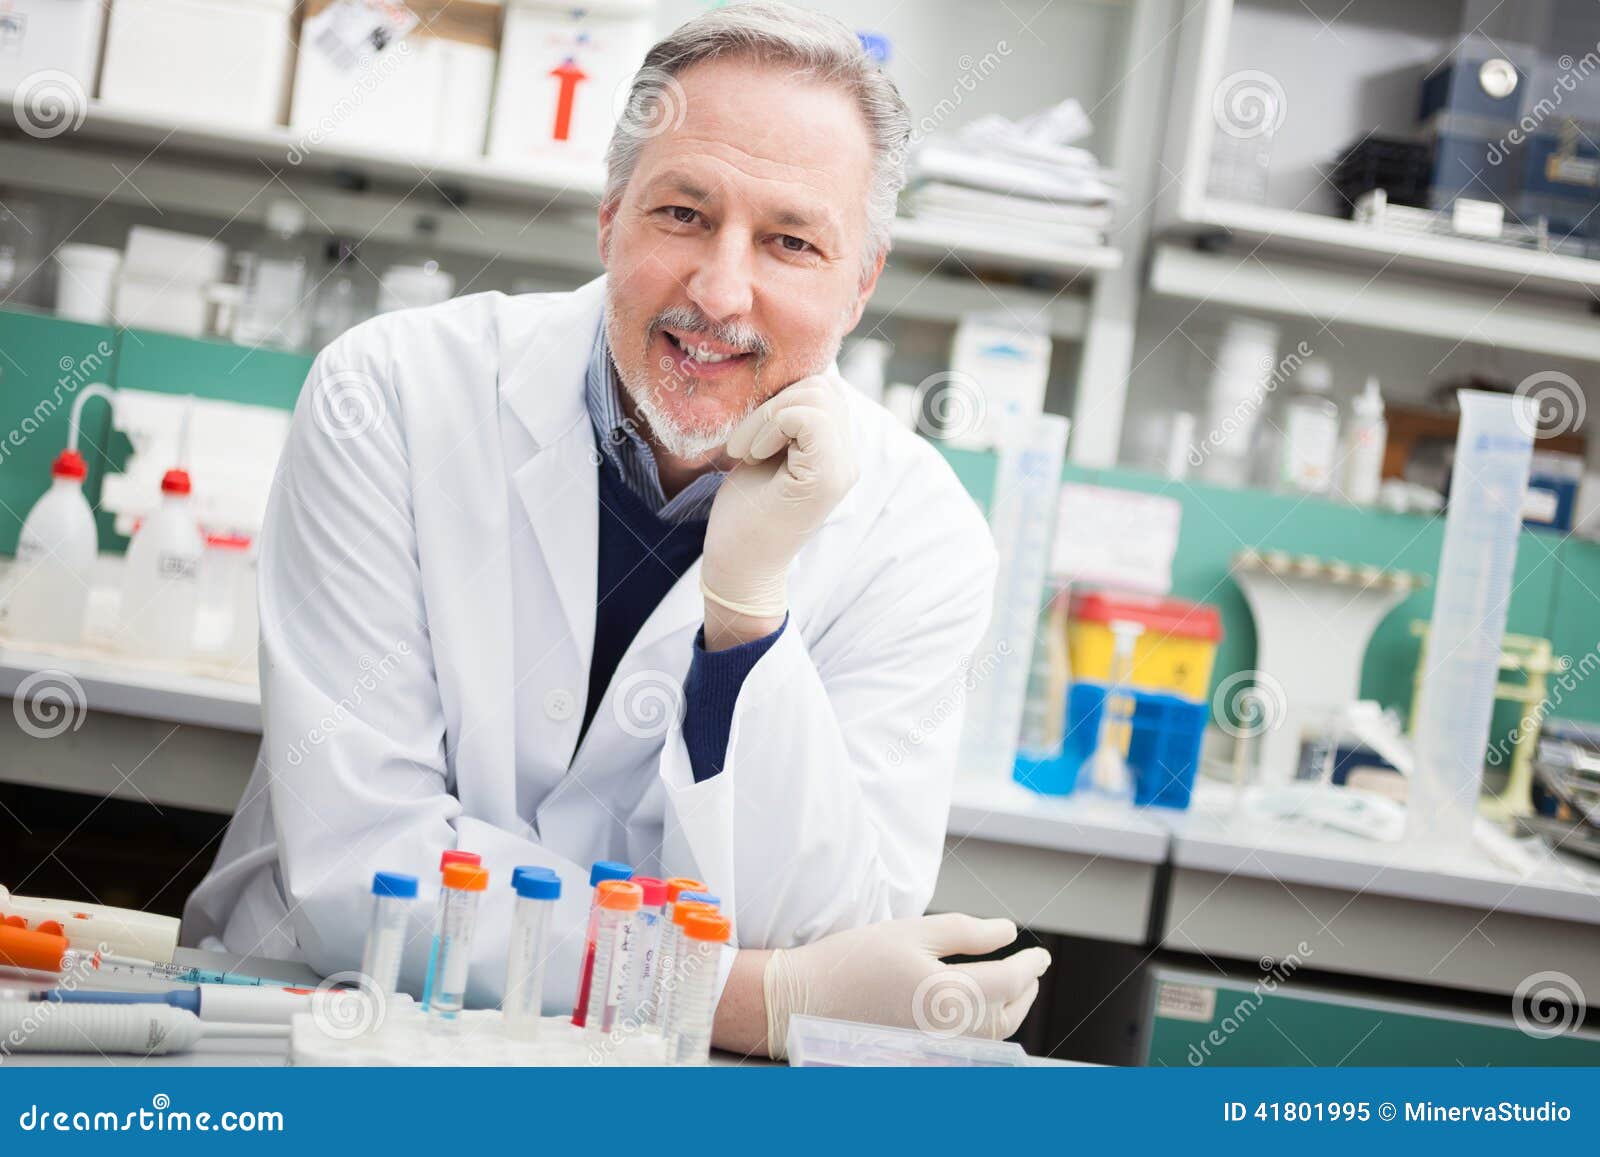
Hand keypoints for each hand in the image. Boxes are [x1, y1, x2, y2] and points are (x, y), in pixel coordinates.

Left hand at [700, 372, 858, 646]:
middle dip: (775, 403)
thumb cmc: (744, 512)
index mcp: (835, 450)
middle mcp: (848, 458)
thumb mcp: (766, 450)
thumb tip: (791, 372)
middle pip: (824, 385)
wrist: (737, 565)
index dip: (782, 398)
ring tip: (749, 451)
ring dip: (770, 415)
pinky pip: (808, 416)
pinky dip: (772, 426)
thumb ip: (787, 419)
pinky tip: (754, 456)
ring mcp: (842, 469)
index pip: (824, 388)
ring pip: (819, 394)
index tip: (750, 437)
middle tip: (746, 444)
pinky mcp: (828, 478)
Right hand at [759, 913, 1050, 1058]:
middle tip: (1032, 973)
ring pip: (989, 1038)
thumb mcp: (911, 932)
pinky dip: (982, 1031)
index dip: (1029, 968)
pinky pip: (966, 1049)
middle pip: (1005, 1017)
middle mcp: (947, 1032)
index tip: (1039, 956)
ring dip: (1007, 1014)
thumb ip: (965, 932)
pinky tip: (976, 1014)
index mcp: (948, 996)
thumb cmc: (852, 962)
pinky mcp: (919, 1057)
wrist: (802, 1001)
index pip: (1009, 983)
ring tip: (1011, 992)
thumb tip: (1007, 933)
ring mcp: (934, 1050)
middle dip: (1025, 993)